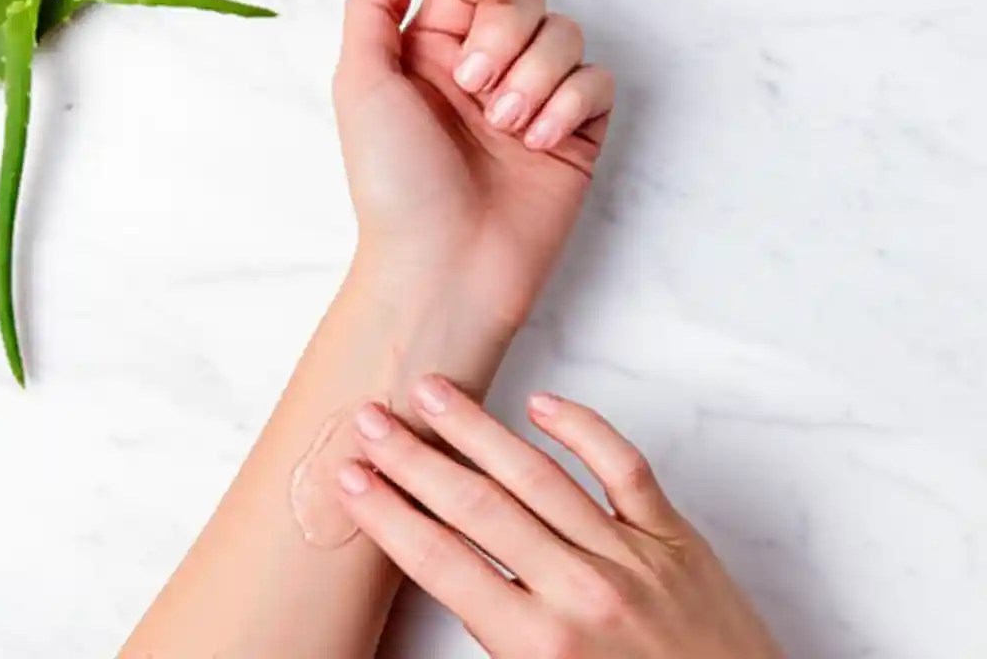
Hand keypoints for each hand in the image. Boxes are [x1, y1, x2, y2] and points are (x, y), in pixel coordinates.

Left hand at [334, 0, 614, 325]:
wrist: (443, 267)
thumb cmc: (395, 187)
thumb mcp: (361, 86)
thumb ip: (373, 6)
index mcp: (432, 54)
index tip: (483, 1)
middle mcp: (485, 73)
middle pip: (527, 0)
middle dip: (508, 36)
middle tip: (477, 93)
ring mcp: (532, 105)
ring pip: (566, 36)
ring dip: (539, 74)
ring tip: (507, 127)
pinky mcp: (572, 138)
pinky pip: (597, 82)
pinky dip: (572, 104)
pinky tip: (540, 143)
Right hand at [336, 377, 782, 657]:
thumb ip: (497, 640)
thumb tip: (446, 579)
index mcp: (541, 645)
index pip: (442, 562)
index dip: (388, 515)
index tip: (352, 480)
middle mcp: (580, 591)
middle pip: (476, 506)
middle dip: (414, 459)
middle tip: (371, 421)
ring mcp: (630, 554)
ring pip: (537, 474)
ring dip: (476, 430)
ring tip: (432, 393)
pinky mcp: (674, 535)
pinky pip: (622, 466)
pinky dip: (581, 428)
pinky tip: (540, 404)